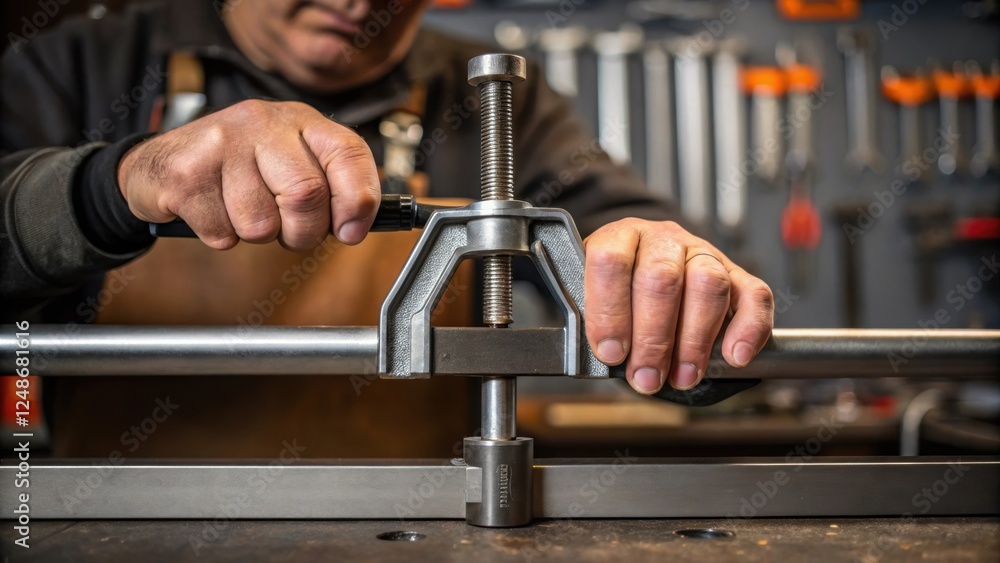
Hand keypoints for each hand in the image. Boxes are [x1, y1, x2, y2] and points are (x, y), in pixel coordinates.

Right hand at [118, 100, 380, 249]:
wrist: (157, 165)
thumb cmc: (238, 171)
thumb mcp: (291, 165)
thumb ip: (329, 188)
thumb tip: (356, 226)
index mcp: (300, 121)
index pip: (349, 153)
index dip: (358, 201)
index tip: (351, 232)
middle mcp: (263, 122)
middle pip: (307, 194)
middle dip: (304, 232)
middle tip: (291, 234)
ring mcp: (222, 142)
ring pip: (262, 222)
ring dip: (257, 235)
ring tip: (242, 212)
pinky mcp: (186, 172)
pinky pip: (223, 233)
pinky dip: (221, 237)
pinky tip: (211, 211)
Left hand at [584, 219, 773, 393]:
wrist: (646, 271)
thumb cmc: (617, 292)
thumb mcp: (592, 299)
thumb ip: (596, 321)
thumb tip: (608, 359)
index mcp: (620, 239)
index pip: (611, 262)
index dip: (610, 311)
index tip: (611, 353)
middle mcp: (662, 240)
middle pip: (662, 278)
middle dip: (653, 339)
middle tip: (646, 377)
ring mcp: (702, 253)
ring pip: (708, 284)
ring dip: (694, 341)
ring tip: (682, 376)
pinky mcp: (737, 274)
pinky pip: (754, 295)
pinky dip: (749, 329)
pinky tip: (734, 357)